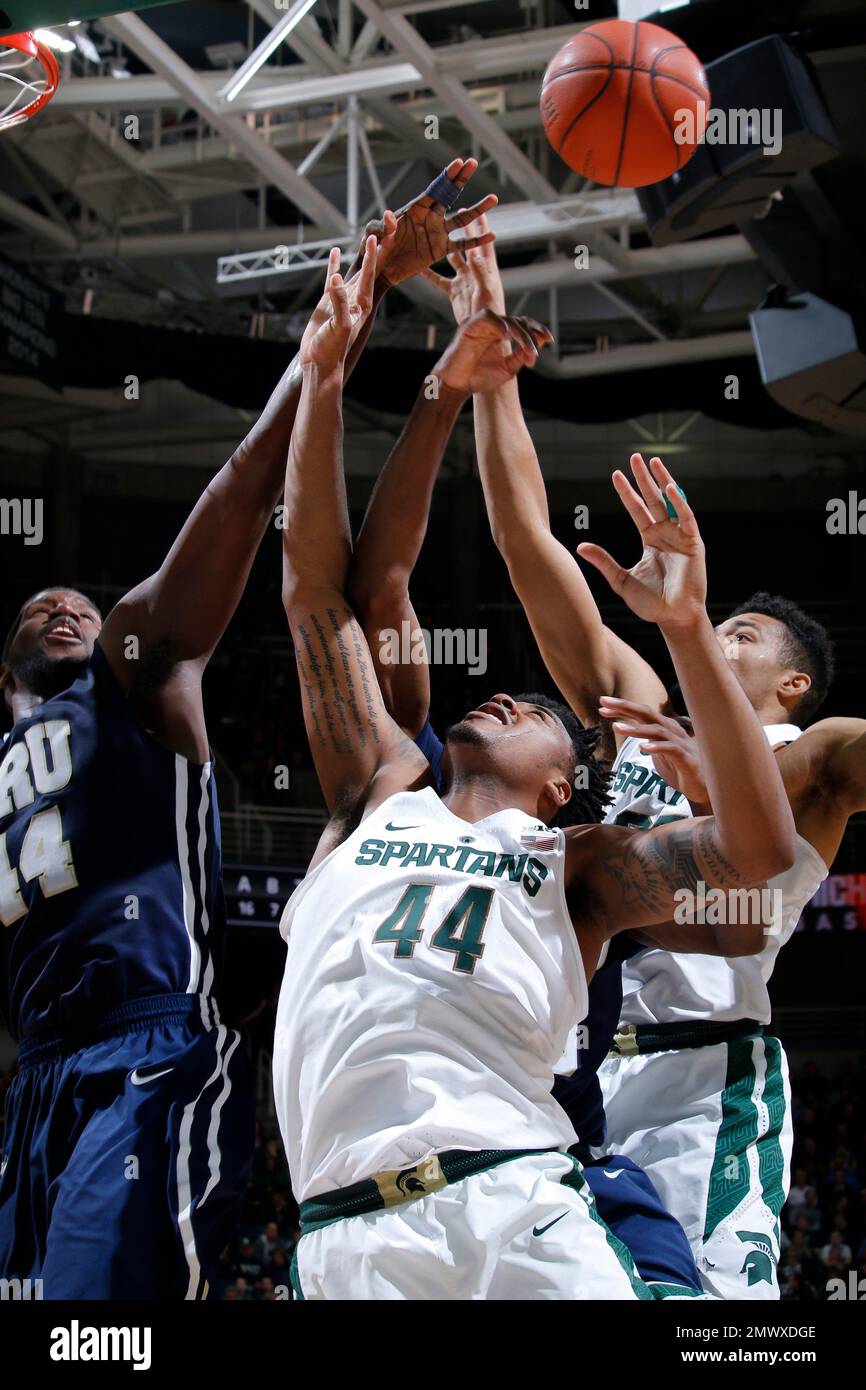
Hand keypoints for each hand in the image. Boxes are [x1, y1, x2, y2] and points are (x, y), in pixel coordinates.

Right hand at [299, 236, 376, 371]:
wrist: (320, 363)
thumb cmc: (332, 349)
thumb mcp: (337, 326)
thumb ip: (339, 302)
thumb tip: (336, 279)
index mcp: (361, 303)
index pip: (370, 273)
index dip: (375, 254)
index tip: (378, 235)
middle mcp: (355, 298)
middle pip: (369, 267)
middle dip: (377, 248)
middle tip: (385, 225)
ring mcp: (342, 298)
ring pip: (353, 269)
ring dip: (361, 252)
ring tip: (367, 234)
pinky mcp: (328, 301)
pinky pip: (333, 277)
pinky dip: (334, 264)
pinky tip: (335, 252)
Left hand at [368, 158, 497, 287]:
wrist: (382, 270)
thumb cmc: (377, 250)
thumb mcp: (379, 237)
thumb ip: (385, 226)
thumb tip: (388, 214)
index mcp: (415, 210)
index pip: (434, 190)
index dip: (446, 177)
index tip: (459, 163)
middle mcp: (429, 217)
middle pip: (449, 195)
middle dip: (461, 180)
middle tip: (473, 162)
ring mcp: (437, 233)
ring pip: (462, 219)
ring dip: (478, 210)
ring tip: (494, 199)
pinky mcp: (440, 250)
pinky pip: (461, 245)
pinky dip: (476, 241)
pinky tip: (492, 236)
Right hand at [420, 213, 505, 321]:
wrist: (481, 334)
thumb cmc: (490, 313)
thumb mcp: (485, 291)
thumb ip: (480, 272)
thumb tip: (473, 252)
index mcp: (486, 269)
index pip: (483, 243)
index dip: (482, 227)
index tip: (478, 211)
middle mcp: (475, 271)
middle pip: (468, 245)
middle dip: (464, 229)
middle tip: (458, 212)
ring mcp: (464, 280)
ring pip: (453, 258)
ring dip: (445, 246)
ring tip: (437, 231)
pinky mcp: (454, 291)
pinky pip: (439, 280)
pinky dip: (429, 274)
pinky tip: (419, 266)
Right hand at [434, 310, 552, 395]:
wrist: (456, 386)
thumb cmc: (479, 377)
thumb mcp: (507, 368)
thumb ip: (522, 356)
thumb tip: (540, 344)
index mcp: (501, 334)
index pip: (523, 324)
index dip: (537, 329)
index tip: (550, 339)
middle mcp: (493, 327)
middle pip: (518, 321)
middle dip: (530, 336)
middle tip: (535, 352)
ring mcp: (481, 325)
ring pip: (506, 319)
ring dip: (520, 333)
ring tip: (527, 348)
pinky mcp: (470, 325)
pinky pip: (487, 317)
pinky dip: (498, 325)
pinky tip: (507, 336)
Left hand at [578, 454, 705, 629]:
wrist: (672, 617)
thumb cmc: (650, 603)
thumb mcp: (620, 579)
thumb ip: (603, 561)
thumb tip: (579, 546)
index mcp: (650, 539)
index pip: (637, 510)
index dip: (627, 493)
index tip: (615, 475)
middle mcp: (666, 534)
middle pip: (653, 500)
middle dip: (644, 479)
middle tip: (634, 458)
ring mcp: (680, 536)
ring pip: (671, 502)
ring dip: (663, 482)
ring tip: (653, 462)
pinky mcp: (694, 543)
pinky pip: (686, 518)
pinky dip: (679, 502)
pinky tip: (669, 488)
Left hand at [598, 697, 709, 805]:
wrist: (704, 788)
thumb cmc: (679, 767)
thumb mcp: (657, 751)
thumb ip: (644, 738)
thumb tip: (622, 728)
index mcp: (664, 728)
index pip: (641, 713)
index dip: (622, 708)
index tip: (601, 704)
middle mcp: (672, 731)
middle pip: (647, 714)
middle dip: (625, 707)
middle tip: (604, 703)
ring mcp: (681, 743)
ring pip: (657, 730)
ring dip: (636, 728)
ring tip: (616, 727)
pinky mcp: (687, 759)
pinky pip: (671, 749)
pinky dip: (657, 746)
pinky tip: (642, 747)